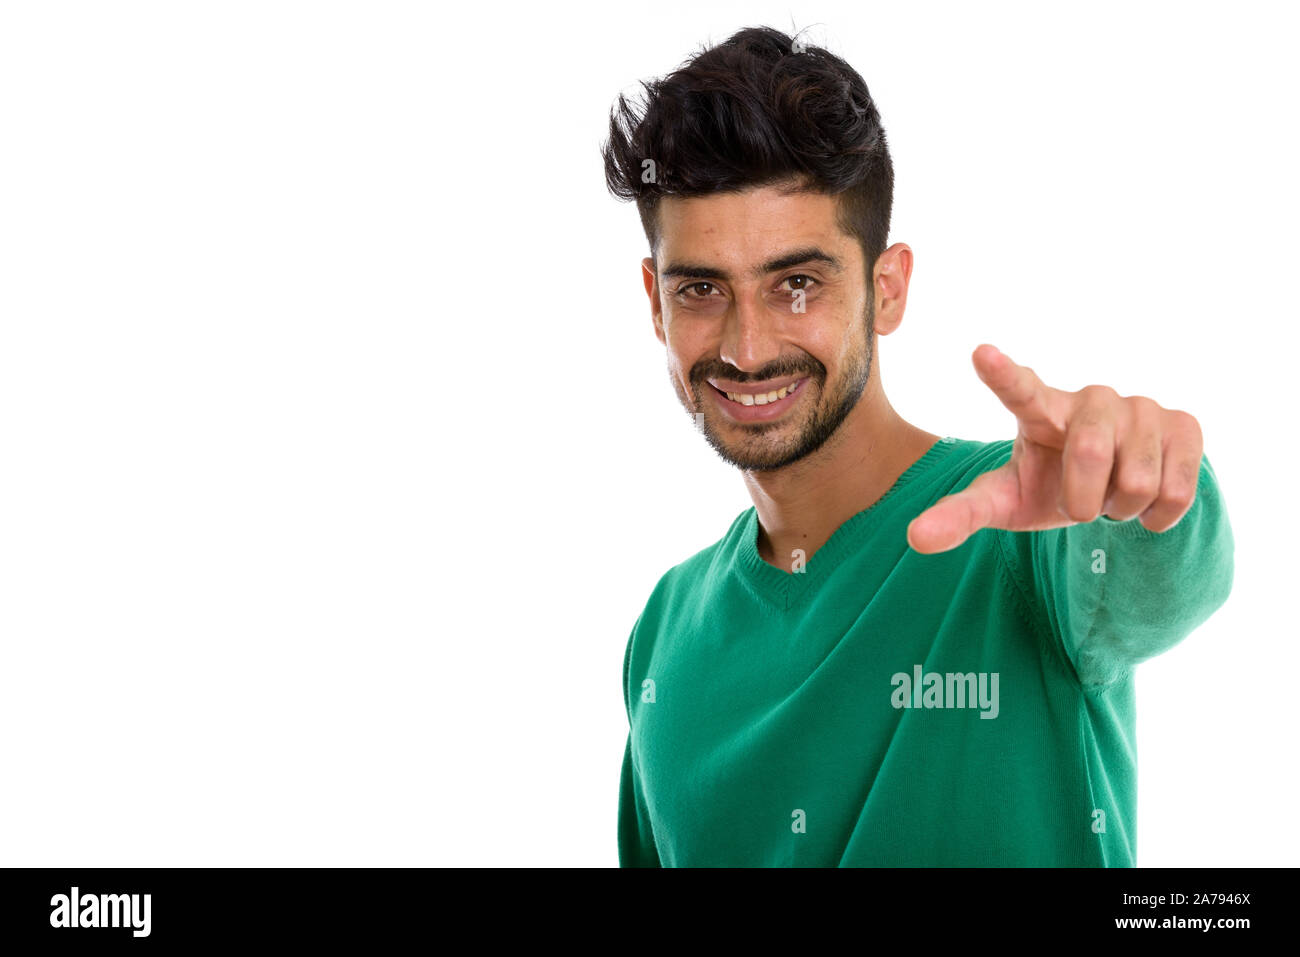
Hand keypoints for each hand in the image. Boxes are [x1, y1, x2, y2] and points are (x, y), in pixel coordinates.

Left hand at [907, 345, 1203, 553]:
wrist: (1112, 494)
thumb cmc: (1047, 486)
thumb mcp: (1004, 502)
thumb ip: (960, 514)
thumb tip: (916, 538)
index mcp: (1039, 411)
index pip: (1019, 389)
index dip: (1002, 373)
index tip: (980, 354)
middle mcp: (1090, 398)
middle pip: (1088, 456)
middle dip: (1083, 500)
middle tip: (1080, 499)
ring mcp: (1141, 407)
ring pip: (1136, 481)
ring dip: (1121, 508)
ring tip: (1112, 491)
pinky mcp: (1184, 425)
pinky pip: (1174, 490)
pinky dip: (1157, 513)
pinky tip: (1147, 496)